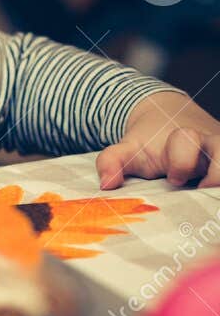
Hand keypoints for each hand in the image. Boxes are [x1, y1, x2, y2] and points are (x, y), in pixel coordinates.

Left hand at [97, 91, 219, 189]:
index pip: (189, 143)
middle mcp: (212, 144)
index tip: (173, 179)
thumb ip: (112, 162)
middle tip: (200, 186)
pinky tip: (214, 199)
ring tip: (213, 195)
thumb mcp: (129, 149)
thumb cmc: (150, 142)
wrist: (171, 116)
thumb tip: (107, 185)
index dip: (182, 161)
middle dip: (216, 170)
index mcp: (184, 140)